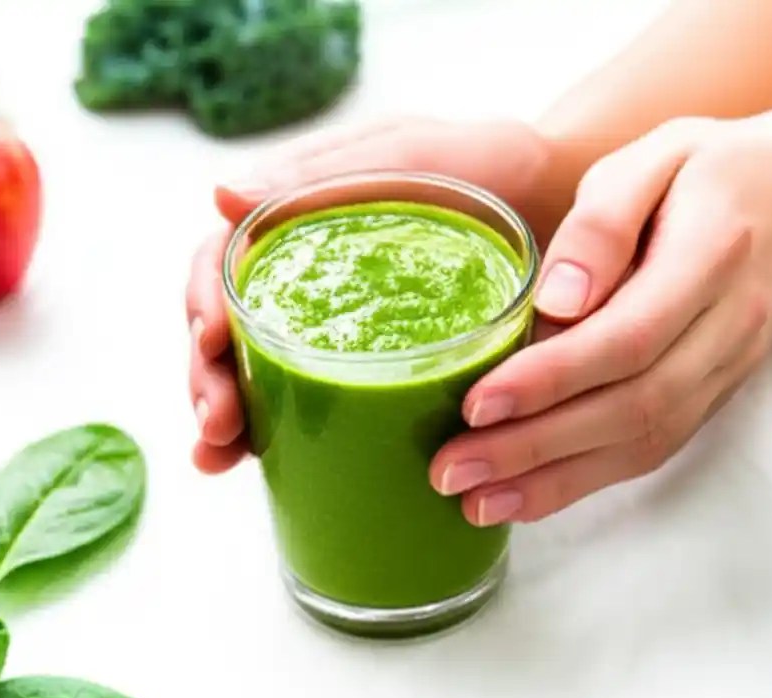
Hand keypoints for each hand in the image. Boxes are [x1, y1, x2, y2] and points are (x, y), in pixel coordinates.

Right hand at [186, 117, 573, 472]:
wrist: (567, 201)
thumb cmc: (491, 162)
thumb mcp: (411, 157)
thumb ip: (328, 175)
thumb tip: (220, 197)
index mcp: (303, 217)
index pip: (226, 260)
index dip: (204, 301)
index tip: (211, 344)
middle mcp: (312, 272)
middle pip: (231, 326)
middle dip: (209, 378)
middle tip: (217, 427)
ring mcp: (343, 320)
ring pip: (259, 370)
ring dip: (230, 416)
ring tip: (222, 457)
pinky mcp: (380, 363)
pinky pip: (317, 400)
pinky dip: (280, 434)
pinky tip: (259, 466)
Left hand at [431, 113, 771, 525]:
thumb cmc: (713, 168)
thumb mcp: (653, 156)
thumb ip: (602, 221)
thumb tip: (555, 301)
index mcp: (713, 254)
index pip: (627, 336)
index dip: (550, 378)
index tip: (477, 404)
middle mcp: (729, 326)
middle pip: (632, 406)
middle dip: (534, 447)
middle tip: (451, 470)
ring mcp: (729, 368)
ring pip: (643, 442)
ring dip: (555, 481)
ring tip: (474, 501)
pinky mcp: (716, 393)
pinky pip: (654, 448)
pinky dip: (587, 479)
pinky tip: (526, 495)